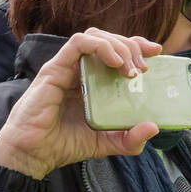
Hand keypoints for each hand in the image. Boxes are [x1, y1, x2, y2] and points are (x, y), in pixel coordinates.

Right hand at [0, 28, 160, 179]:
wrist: (34, 155)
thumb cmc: (63, 144)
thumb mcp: (106, 143)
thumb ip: (129, 139)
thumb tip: (154, 128)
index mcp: (93, 81)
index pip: (116, 50)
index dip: (137, 46)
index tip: (157, 53)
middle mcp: (80, 70)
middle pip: (109, 39)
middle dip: (132, 47)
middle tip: (143, 69)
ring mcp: (66, 67)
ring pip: (95, 36)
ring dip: (119, 45)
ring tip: (130, 69)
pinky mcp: (54, 69)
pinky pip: (77, 43)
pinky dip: (100, 46)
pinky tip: (115, 62)